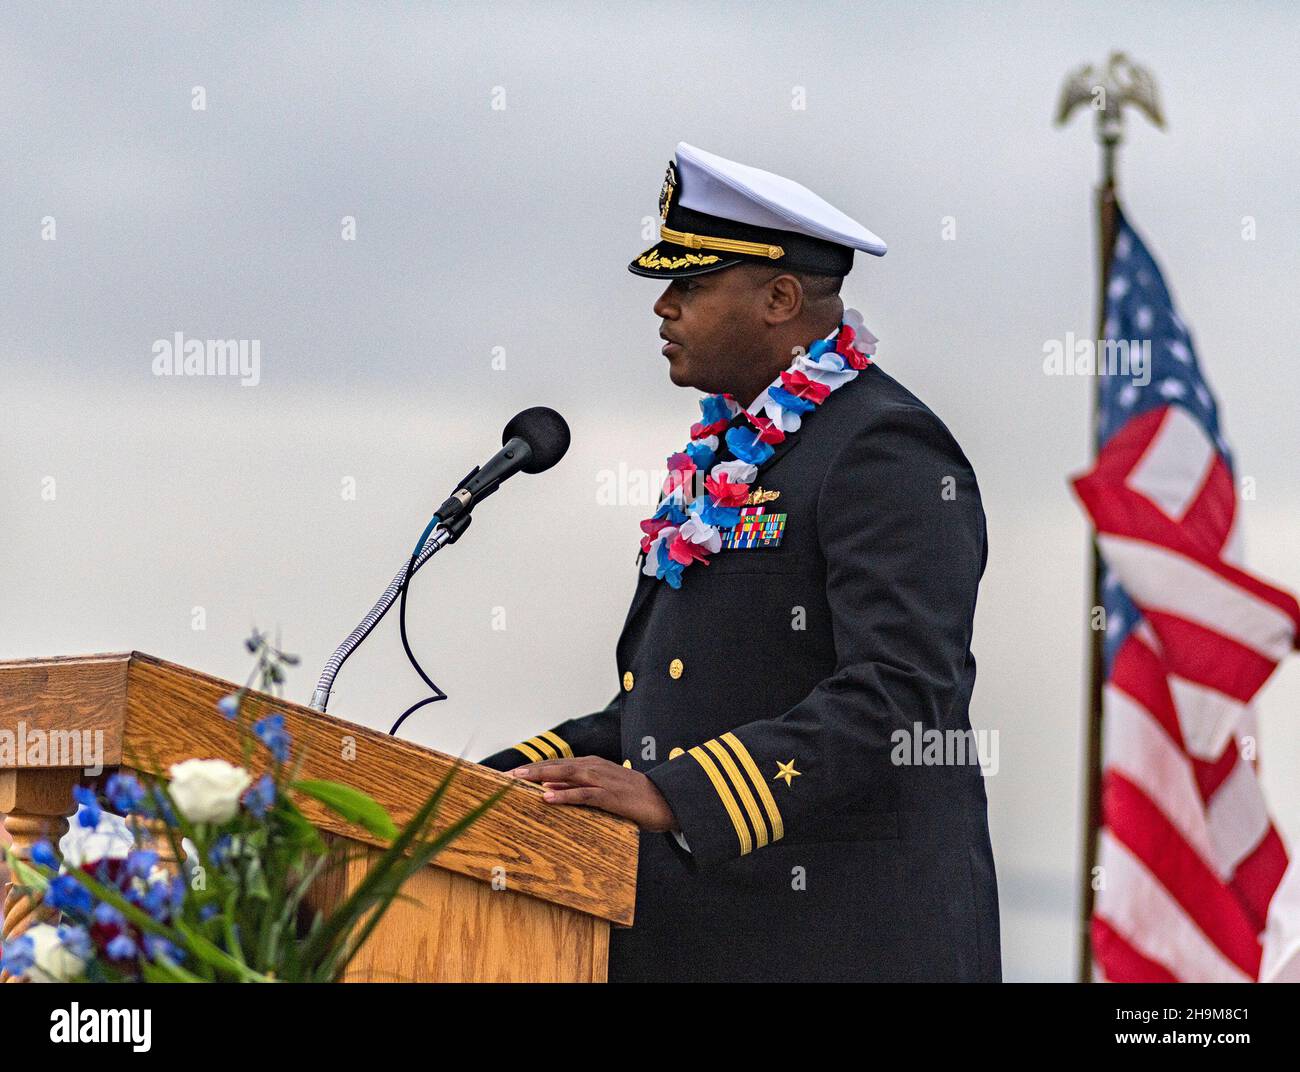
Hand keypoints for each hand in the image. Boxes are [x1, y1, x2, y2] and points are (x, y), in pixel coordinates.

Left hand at [508, 756, 679, 832]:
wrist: (666, 800)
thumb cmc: (633, 798)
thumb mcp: (603, 791)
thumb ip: (579, 790)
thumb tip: (551, 793)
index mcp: (591, 765)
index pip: (556, 765)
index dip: (532, 769)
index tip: (509, 775)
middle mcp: (594, 767)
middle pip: (556, 766)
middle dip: (529, 770)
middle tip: (504, 776)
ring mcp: (603, 780)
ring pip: (566, 775)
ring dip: (541, 776)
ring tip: (518, 780)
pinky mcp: (611, 795)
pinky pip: (584, 794)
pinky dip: (565, 795)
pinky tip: (548, 798)